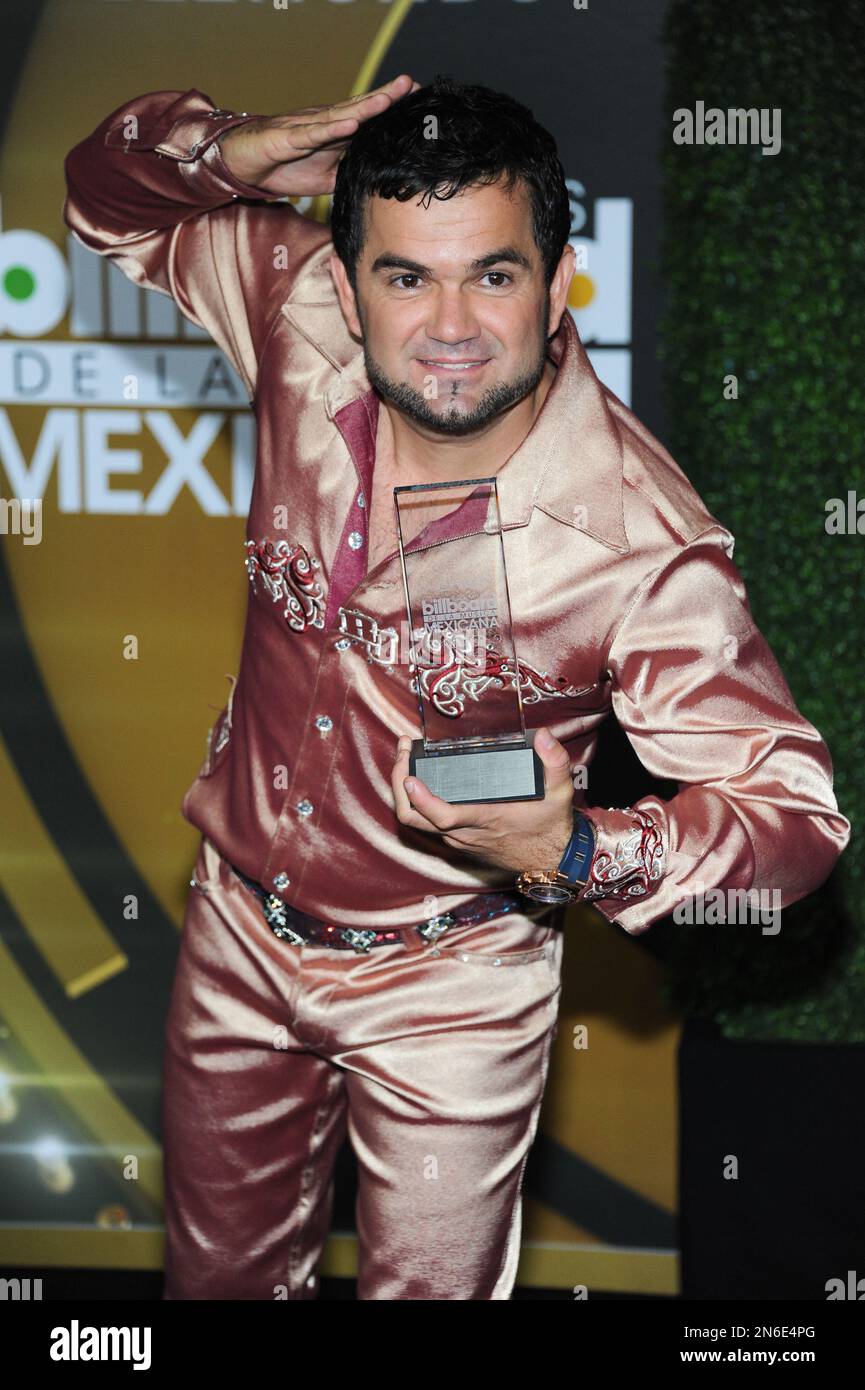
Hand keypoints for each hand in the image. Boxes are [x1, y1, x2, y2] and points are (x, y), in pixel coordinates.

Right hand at [217, 74, 420, 196]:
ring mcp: (307, 128)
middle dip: (386, 98)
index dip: (391, 111)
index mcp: (336, 134)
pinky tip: (350, 124)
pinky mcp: (289, 138)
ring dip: (365, 108)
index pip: (369, 120)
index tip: (419, 103)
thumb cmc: (285, 167)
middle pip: (360, 109)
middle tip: (412, 85)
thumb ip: (350, 175)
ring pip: (340, 116)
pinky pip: (313, 134)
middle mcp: (325, 124)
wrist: (246, 166)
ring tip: (388, 99)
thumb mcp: (326, 178)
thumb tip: (377, 184)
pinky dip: (332, 129)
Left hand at [391, 727, 575, 874]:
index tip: (409, 776)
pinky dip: (414, 798)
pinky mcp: (455, 837)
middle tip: (403, 751)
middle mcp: (465, 833)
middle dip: (400, 784)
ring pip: (415, 821)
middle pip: (415, 818)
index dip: (422, 799)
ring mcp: (457, 837)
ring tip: (406, 756)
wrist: (548, 860)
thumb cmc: (550, 825)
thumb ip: (555, 763)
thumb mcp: (560, 792)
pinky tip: (418, 774)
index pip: (443, 816)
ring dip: (403, 790)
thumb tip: (542, 736)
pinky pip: (424, 821)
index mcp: (486, 820)